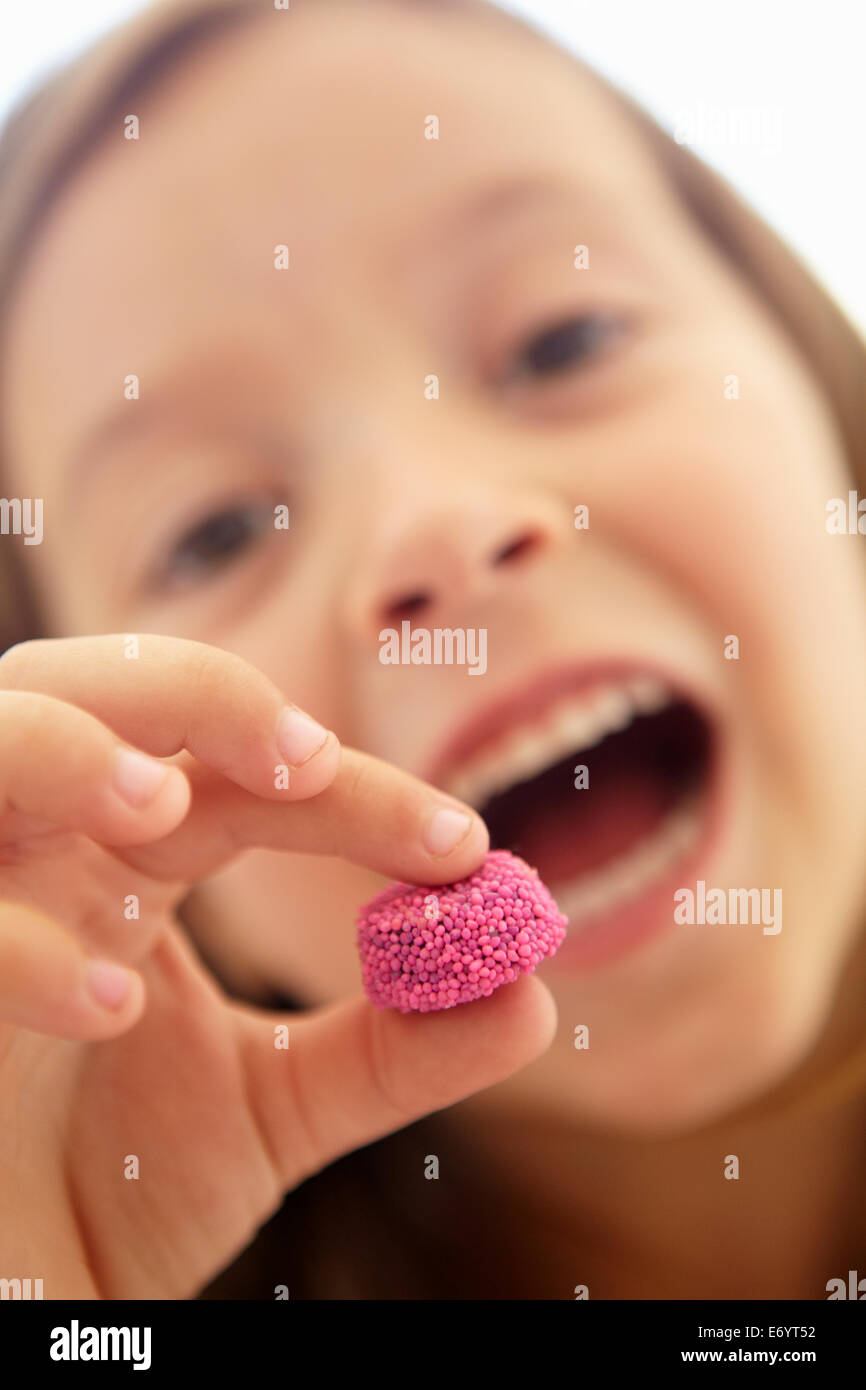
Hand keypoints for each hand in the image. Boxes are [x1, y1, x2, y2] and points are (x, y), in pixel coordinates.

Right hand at [0, 635, 555, 1297]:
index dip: (351, 788)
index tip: (464, 845)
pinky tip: (111, 1009)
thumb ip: (391, 1050)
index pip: (237, 771)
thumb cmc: (119, 1190)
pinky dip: (25, 946)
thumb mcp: (277, 1111)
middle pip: (87, 683)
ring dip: (73, 749)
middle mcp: (48, 857)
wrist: (30, 1295)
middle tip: (306, 758)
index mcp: (129, 864)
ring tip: (165, 811)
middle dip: (196, 691)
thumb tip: (532, 994)